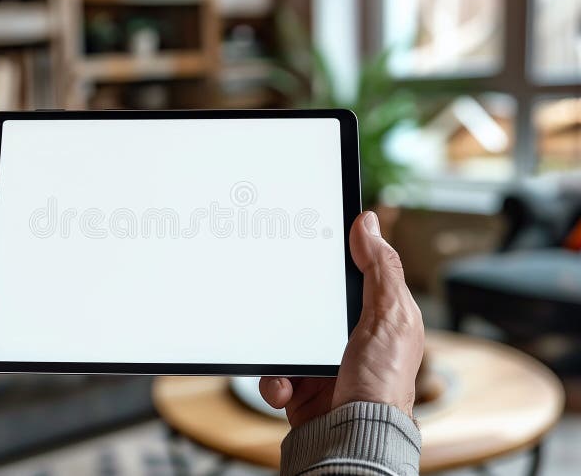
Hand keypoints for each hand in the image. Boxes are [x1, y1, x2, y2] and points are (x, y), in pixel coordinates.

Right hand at [260, 211, 423, 425]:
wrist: (354, 440)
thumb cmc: (383, 385)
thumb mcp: (389, 316)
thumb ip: (380, 269)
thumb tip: (369, 224)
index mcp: (379, 318)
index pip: (353, 276)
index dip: (332, 260)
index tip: (310, 242)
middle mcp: (351, 340)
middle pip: (310, 305)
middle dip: (292, 310)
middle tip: (281, 302)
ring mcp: (324, 364)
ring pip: (286, 339)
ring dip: (281, 354)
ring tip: (289, 365)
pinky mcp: (302, 387)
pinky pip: (275, 372)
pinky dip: (275, 380)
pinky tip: (286, 388)